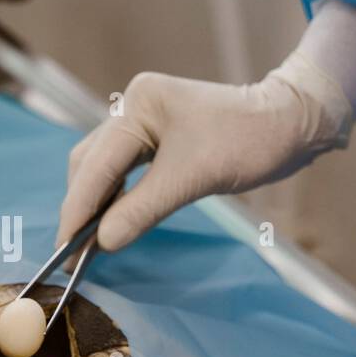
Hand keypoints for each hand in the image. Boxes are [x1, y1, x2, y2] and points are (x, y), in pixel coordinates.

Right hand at [57, 50, 351, 251]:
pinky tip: (113, 222)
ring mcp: (143, 120)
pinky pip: (122, 171)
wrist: (292, 123)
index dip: (78, 208)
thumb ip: (142, 209)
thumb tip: (102, 243)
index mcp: (139, 104)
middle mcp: (133, 106)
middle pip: (90, 163)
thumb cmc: (249, 142)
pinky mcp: (156, 137)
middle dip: (81, 207)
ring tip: (89, 243)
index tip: (63, 248)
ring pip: (102, 168)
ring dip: (95, 205)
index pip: (96, 163)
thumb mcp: (194, 178)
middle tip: (73, 252)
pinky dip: (114, 198)